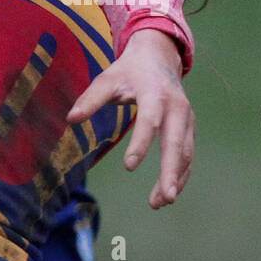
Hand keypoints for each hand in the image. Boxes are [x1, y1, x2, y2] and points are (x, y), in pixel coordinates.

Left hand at [67, 28, 194, 208]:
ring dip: (176, 178)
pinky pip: (187, 154)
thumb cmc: (129, 71)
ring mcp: (187, 117)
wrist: (158, 57)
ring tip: (160, 203)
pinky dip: (180, 174)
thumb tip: (71, 119)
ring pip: (185, 152)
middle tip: (166, 198)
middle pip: (176, 142)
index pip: (150, 121)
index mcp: (154, 93)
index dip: (141, 143)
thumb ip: (90, 99)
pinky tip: (167, 192)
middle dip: (171, 171)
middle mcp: (176, 106)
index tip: (129, 167)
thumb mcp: (107, 79)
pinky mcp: (189, 127)